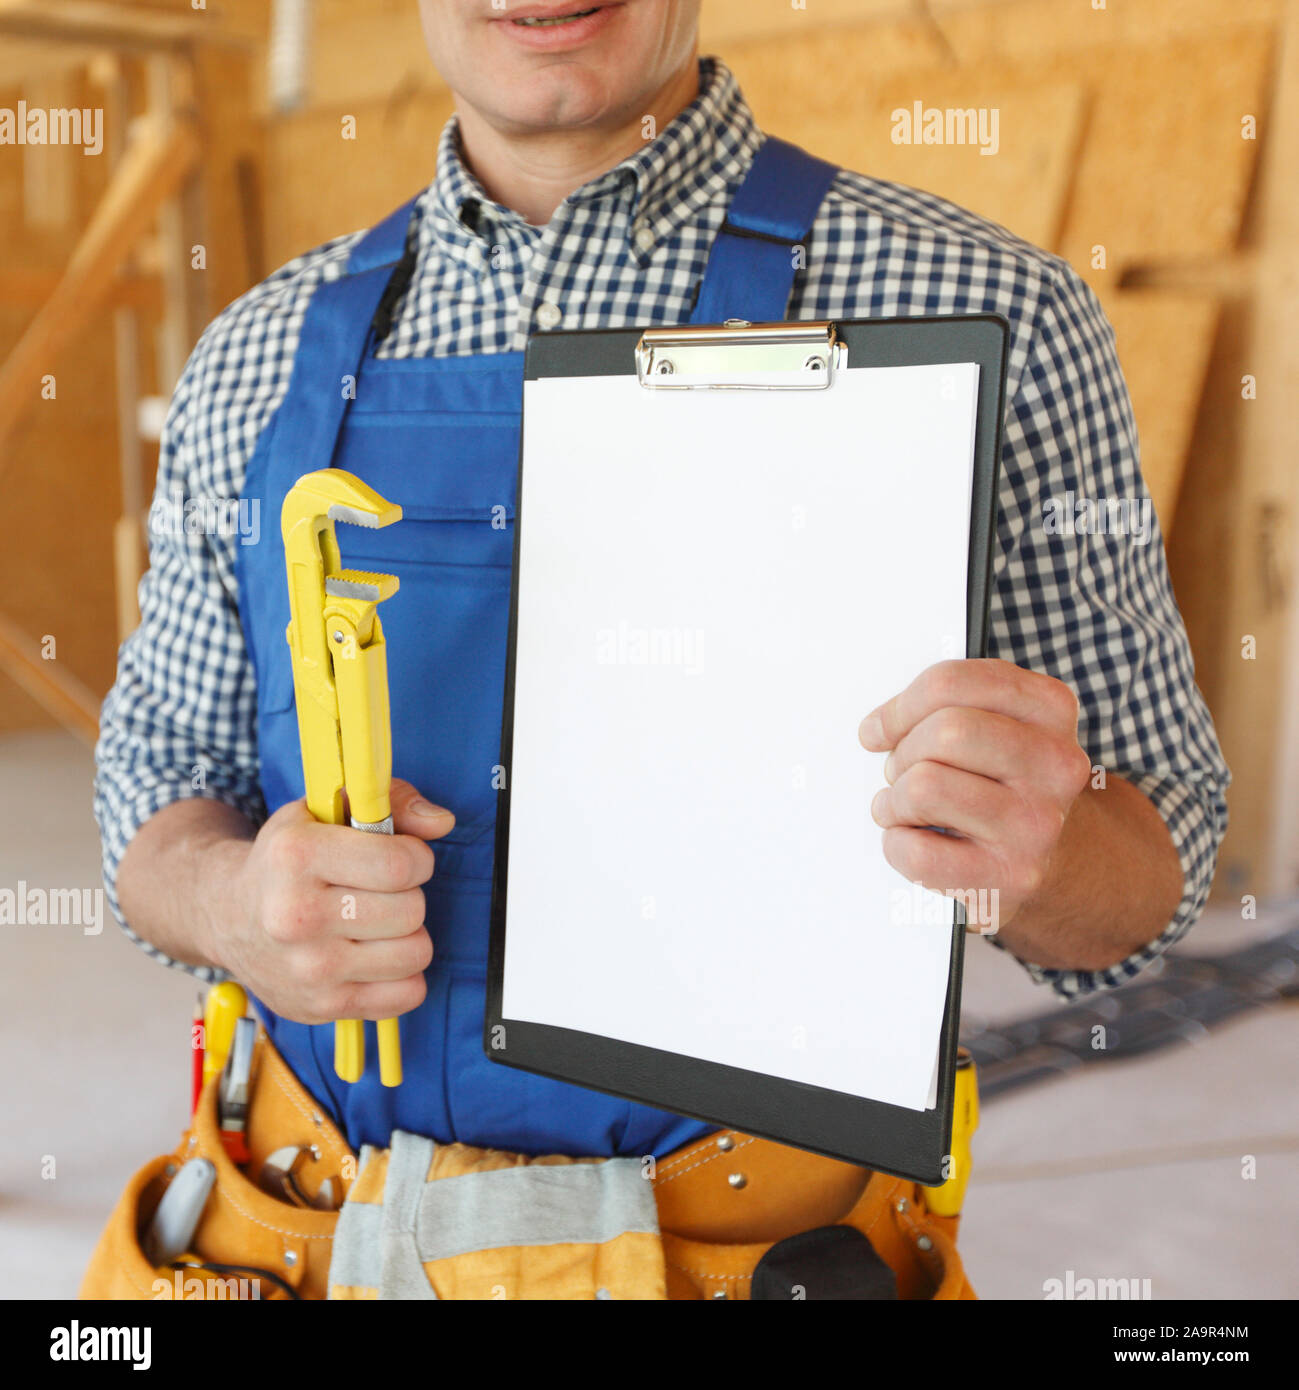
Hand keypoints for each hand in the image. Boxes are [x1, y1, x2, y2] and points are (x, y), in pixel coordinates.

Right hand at [216, 778, 454, 1023]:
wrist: (227, 915)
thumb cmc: (289, 858)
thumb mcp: (327, 809)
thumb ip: (394, 801)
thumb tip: (442, 822)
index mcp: (296, 856)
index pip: (398, 866)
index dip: (416, 858)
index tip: (402, 858)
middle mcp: (296, 917)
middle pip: (411, 911)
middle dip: (408, 895)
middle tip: (379, 892)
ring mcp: (308, 970)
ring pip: (415, 953)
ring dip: (407, 935)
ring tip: (376, 923)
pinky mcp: (321, 1007)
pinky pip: (407, 995)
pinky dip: (402, 975)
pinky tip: (373, 956)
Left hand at [859, 659, 1091, 931]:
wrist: (1058, 858)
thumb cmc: (1005, 783)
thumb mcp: (994, 723)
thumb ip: (941, 706)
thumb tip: (877, 729)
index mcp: (1049, 709)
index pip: (951, 683)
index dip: (901, 707)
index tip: (879, 729)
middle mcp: (1055, 764)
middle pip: (945, 732)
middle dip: (903, 752)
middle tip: (901, 771)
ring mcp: (1037, 824)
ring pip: (925, 788)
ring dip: (894, 799)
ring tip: (903, 806)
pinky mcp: (1012, 875)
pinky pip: (919, 852)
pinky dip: (896, 844)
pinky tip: (911, 839)